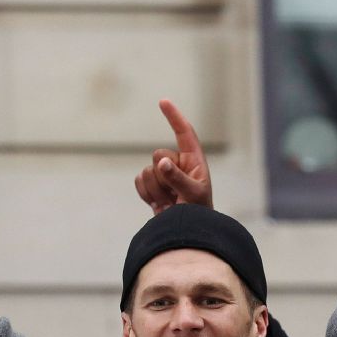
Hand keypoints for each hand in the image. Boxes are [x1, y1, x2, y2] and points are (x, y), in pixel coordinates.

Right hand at [133, 99, 212, 213]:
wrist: (186, 234)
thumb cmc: (198, 214)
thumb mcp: (193, 195)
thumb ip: (178, 178)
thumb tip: (161, 162)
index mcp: (194, 161)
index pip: (184, 133)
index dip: (174, 116)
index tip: (163, 102)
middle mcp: (178, 164)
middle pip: (158, 154)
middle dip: (162, 175)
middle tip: (175, 196)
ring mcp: (163, 175)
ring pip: (147, 171)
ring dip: (155, 190)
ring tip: (170, 203)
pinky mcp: (151, 186)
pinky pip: (139, 181)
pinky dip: (146, 194)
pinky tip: (159, 205)